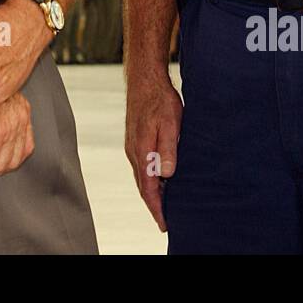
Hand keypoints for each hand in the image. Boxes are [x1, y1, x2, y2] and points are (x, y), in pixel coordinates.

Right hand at [124, 73, 182, 231]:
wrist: (144, 78)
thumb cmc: (160, 99)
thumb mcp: (171, 123)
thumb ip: (168, 149)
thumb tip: (167, 174)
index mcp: (142, 151)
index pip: (148, 188)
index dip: (156, 208)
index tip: (164, 224)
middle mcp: (133, 151)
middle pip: (142, 186)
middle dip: (153, 204)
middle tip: (164, 221)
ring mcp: (132, 145)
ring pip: (141, 176)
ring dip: (151, 191)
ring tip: (163, 204)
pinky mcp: (134, 138)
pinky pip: (140, 165)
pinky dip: (148, 178)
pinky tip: (158, 178)